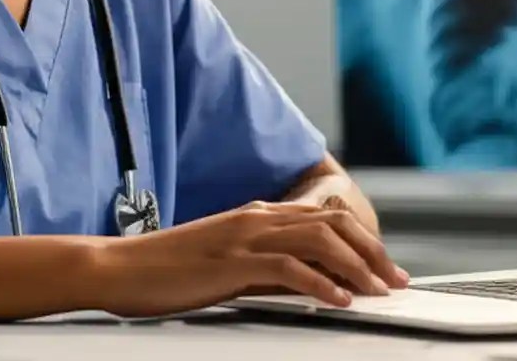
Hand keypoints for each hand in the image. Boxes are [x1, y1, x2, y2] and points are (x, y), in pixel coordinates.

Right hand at [94, 201, 408, 317]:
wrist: (119, 267)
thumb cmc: (167, 271)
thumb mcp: (226, 263)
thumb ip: (265, 267)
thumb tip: (307, 284)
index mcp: (258, 214)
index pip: (326, 217)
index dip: (363, 241)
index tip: (386, 268)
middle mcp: (258, 217)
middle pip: (334, 224)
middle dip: (373, 252)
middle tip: (397, 281)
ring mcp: (246, 236)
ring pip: (320, 241)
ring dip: (357, 268)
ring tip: (379, 293)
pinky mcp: (232, 261)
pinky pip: (289, 269)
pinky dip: (321, 284)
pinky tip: (339, 301)